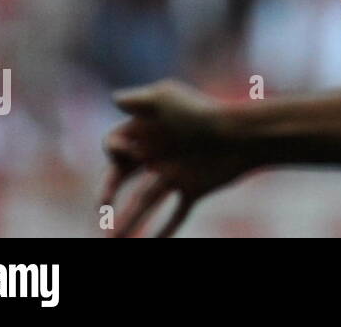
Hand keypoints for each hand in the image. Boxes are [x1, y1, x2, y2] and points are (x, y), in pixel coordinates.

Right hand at [101, 79, 252, 237]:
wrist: (240, 134)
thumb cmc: (201, 111)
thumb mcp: (164, 96)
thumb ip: (137, 99)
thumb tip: (114, 99)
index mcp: (148, 132)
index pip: (114, 146)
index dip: (115, 151)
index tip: (132, 154)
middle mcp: (159, 153)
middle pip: (122, 176)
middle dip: (108, 192)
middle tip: (101, 209)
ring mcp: (175, 172)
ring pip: (143, 202)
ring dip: (128, 221)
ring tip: (113, 241)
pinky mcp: (194, 188)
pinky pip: (176, 214)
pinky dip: (164, 230)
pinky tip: (151, 244)